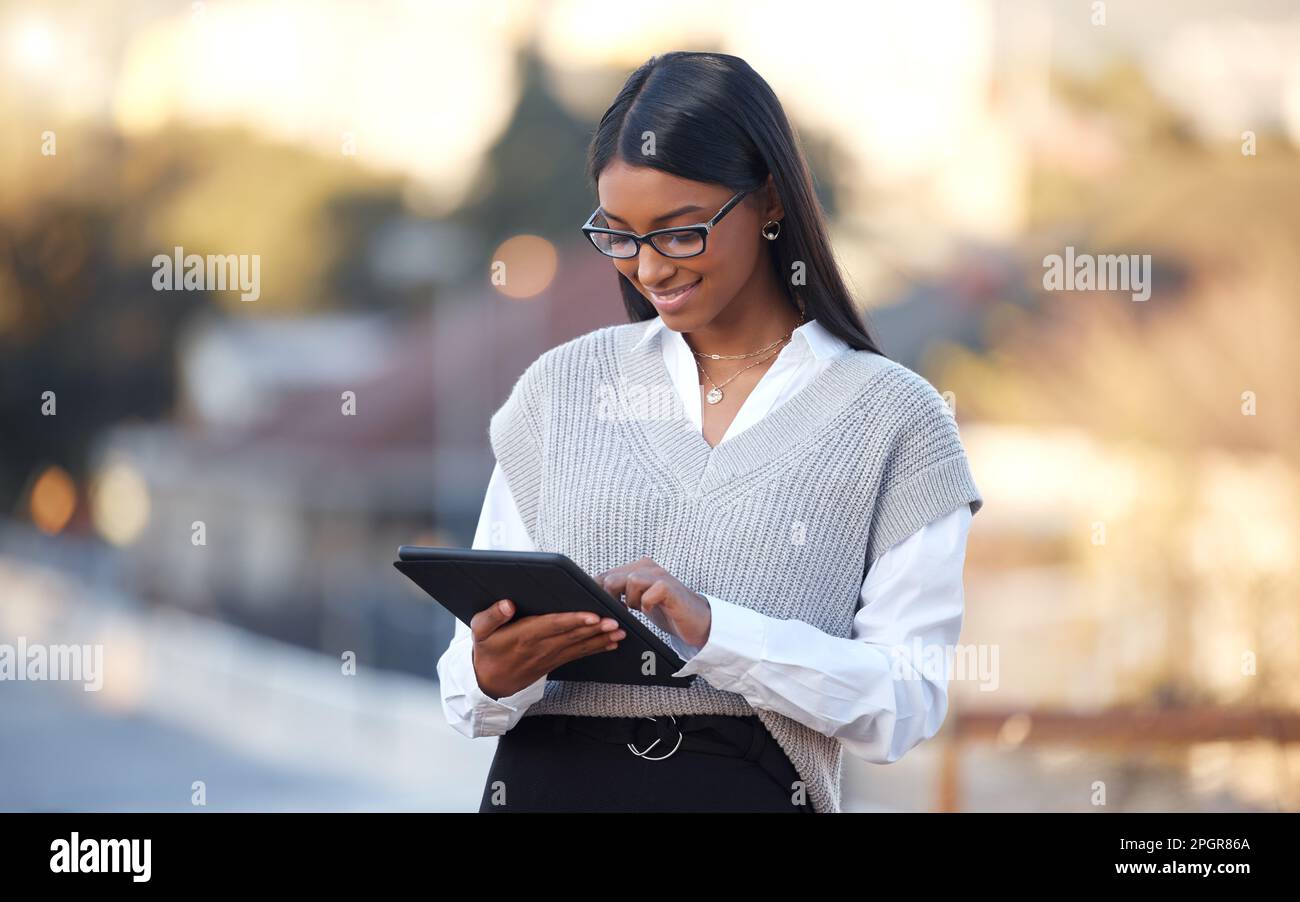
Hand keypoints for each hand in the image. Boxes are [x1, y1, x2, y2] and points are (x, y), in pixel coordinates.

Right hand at [470, 600, 624, 699]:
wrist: (489, 684)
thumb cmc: (486, 652)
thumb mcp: (479, 632)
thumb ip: (491, 616)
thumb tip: (507, 603)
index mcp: (523, 636)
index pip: (552, 625)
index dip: (573, 620)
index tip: (592, 616)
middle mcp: (540, 647)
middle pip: (572, 636)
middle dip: (595, 629)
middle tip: (616, 622)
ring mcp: (549, 656)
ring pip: (579, 646)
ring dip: (601, 639)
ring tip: (620, 632)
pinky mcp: (555, 662)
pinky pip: (578, 654)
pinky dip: (596, 649)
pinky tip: (612, 644)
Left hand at [595, 556, 711, 649]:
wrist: (697, 621)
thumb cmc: (665, 610)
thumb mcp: (638, 600)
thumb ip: (619, 594)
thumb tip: (592, 600)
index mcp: (636, 568)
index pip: (604, 576)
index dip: (596, 594)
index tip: (599, 610)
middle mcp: (647, 566)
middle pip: (612, 578)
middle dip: (610, 600)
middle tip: (619, 614)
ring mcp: (660, 575)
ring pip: (630, 582)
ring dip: (630, 602)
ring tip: (638, 610)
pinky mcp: (670, 588)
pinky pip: (648, 593)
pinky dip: (646, 604)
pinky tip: (651, 610)